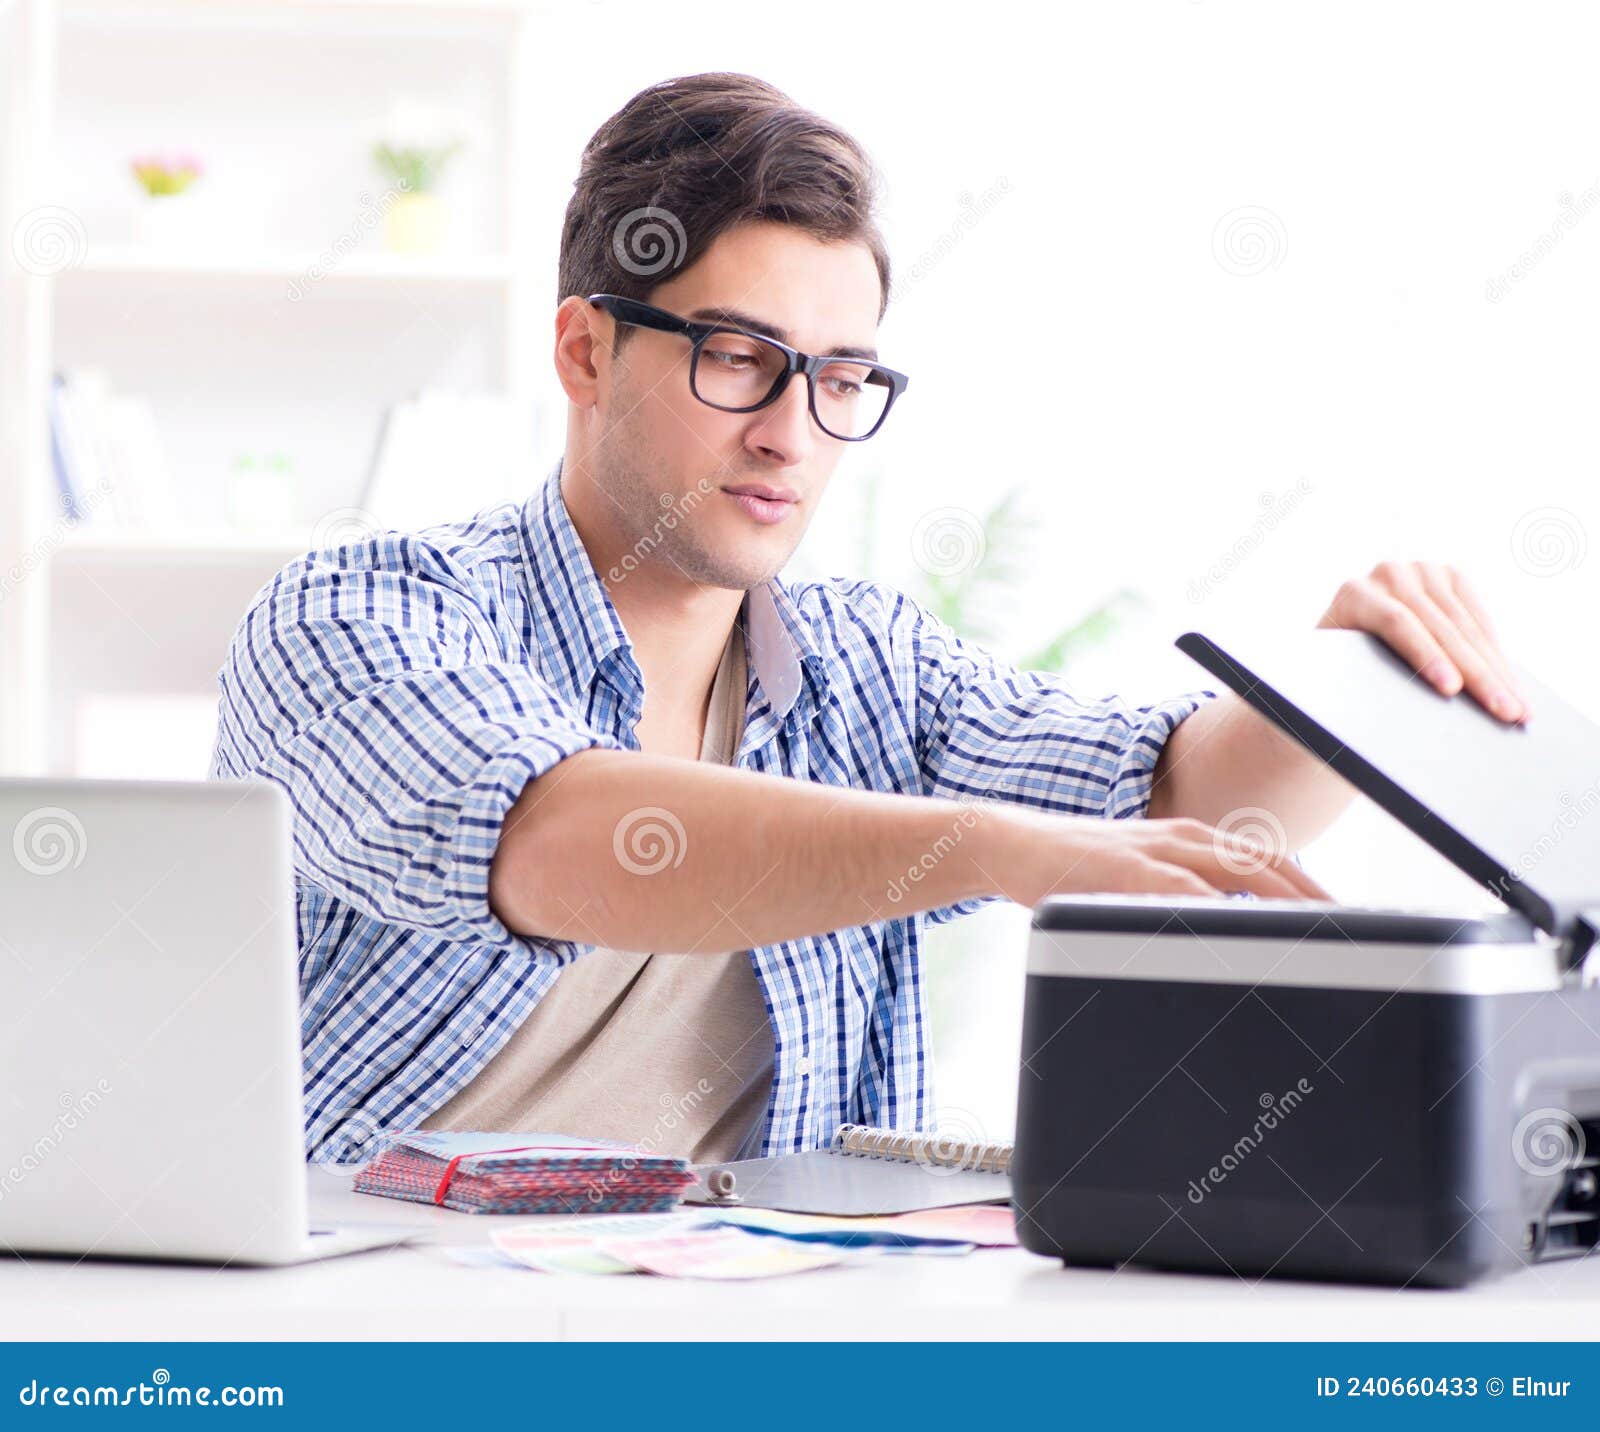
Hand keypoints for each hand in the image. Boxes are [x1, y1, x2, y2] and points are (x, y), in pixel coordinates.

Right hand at [988, 807, 1331, 905]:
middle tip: (1361, 939)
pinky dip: (1218, 911)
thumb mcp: (1144, 882)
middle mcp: (1186, 838)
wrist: (1014, 844)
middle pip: (1271, 866)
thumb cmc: (1081, 873)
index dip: (1316, 892)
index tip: (1355, 926)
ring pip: (1238, 872)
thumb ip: (1187, 901)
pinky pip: (1183, 890)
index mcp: (1197, 842)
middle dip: (1318, 901)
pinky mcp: (1126, 868)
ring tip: (1324, 937)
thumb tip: (1231, 939)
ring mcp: (1158, 849)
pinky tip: (1242, 933)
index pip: (1273, 862)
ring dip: (1284, 902)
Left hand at [1317, 561, 1527, 723]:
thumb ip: (1347, 688)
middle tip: (1505, 711)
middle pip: (1441, 627)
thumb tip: (1377, 722)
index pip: (1396, 623)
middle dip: (1478, 675)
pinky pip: (1481, 621)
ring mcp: (1422, 571)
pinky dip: (1499, 657)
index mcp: (1353, 594)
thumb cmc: (1334, 673)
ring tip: (1519, 708)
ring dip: (1498, 672)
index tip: (1452, 691)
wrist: (1341, 641)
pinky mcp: (1450, 577)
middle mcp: (1387, 574)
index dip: (1427, 656)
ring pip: (1468, 626)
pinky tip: (1515, 686)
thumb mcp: (1330, 677)